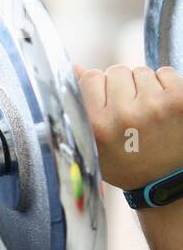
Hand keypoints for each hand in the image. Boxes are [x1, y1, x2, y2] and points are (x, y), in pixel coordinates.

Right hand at [77, 63, 182, 189]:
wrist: (165, 182)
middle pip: (117, 70)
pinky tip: (163, 107)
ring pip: (142, 71)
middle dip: (122, 86)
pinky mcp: (180, 101)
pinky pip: (166, 72)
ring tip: (148, 110)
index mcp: (97, 125)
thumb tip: (77, 67)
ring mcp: (155, 105)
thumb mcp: (93, 142)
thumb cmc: (125, 162)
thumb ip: (82, 106)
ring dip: (144, 86)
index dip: (99, 88)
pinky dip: (164, 85)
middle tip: (129, 109)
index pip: (91, 77)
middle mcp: (125, 114)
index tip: (107, 103)